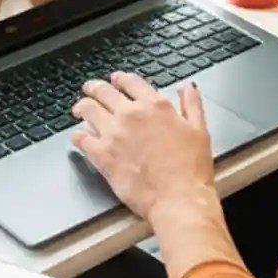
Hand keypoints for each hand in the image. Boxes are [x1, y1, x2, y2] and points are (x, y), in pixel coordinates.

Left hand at [71, 72, 214, 219]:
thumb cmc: (191, 170)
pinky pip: (81, 139)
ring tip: (79, 109)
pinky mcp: (102, 155)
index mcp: (155, 106)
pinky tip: (78, 138)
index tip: (115, 79)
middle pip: (103, 91)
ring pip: (88, 109)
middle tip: (90, 89)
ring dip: (82, 106)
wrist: (178, 199)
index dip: (120, 78)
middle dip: (94, 88)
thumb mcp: (199, 130)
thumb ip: (192, 105)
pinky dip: (77, 136)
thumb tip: (188, 88)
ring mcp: (114, 133)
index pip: (131, 82)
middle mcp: (132, 115)